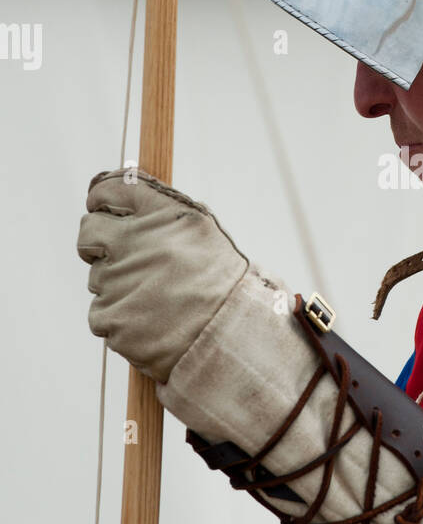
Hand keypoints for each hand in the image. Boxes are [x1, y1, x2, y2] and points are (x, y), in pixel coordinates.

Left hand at [77, 169, 247, 382]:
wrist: (231, 337)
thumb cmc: (217, 281)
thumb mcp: (199, 229)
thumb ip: (157, 204)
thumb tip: (113, 186)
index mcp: (162, 214)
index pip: (108, 189)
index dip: (101, 199)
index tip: (104, 209)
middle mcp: (137, 241)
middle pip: (89, 232)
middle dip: (99, 243)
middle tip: (127, 259)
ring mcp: (120, 281)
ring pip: (97, 277)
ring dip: (118, 286)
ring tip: (157, 299)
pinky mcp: (111, 318)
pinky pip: (100, 313)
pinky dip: (120, 318)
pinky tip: (149, 321)